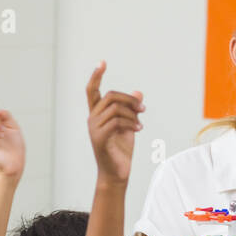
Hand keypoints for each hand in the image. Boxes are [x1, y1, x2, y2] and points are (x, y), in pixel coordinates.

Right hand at [85, 61, 143, 182]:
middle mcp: (92, 118)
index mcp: (97, 114)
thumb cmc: (121, 150)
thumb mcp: (129, 125)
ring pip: (115, 108)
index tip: (102, 62)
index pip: (92, 91)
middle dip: (129, 99)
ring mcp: (94, 128)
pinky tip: (139, 129)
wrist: (117, 173)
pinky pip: (117, 121)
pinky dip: (131, 122)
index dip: (96, 76)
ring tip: (141, 122)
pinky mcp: (99, 137)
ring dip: (132, 112)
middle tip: (143, 108)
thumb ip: (131, 109)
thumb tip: (139, 92)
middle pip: (110, 96)